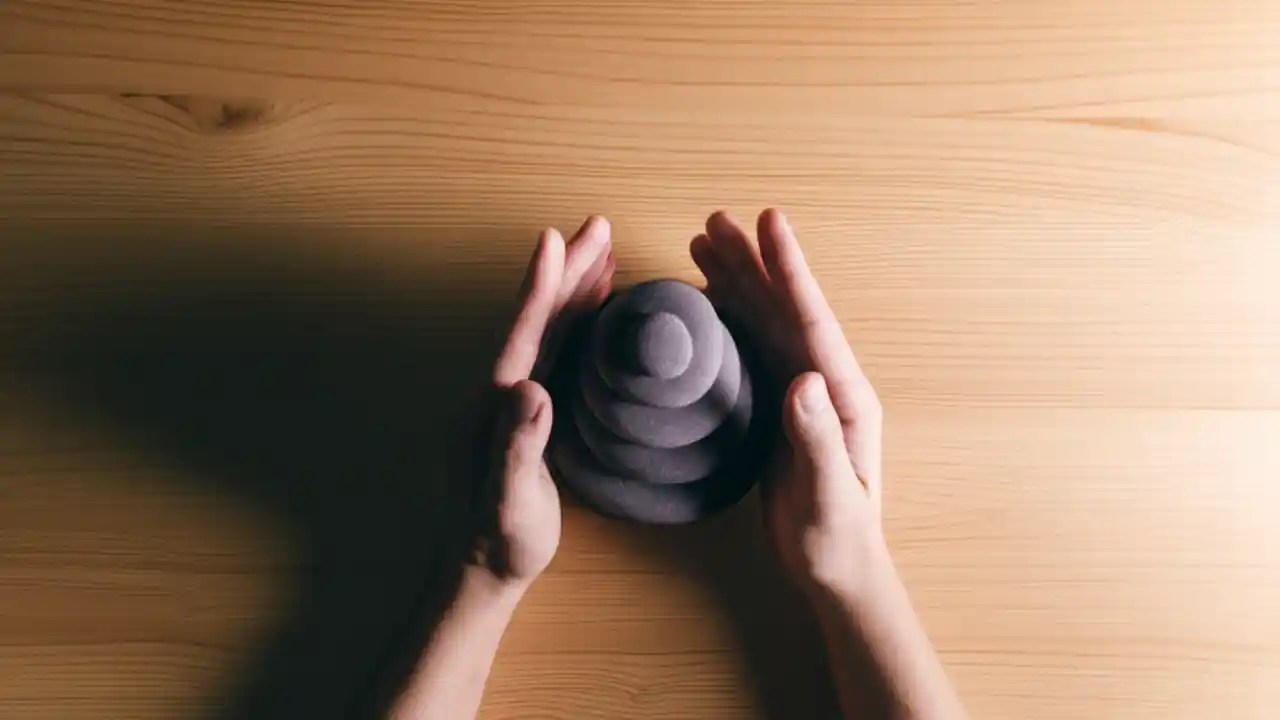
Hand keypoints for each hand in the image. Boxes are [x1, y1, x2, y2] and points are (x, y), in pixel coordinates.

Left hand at [473, 216, 614, 589]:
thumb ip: (517, 445)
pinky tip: (597, 309)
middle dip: (568, 269)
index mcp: (498, 403)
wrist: (483, 565)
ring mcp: (517, 399)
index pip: (523, 333)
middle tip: (599, 225)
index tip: (554, 240)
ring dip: (575, 287)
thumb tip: (533, 390)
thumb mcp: (509, 498)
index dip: (540, 286)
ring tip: (604, 251)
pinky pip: (559, 352)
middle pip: (539, 317)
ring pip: (550, 328)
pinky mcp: (534, 412)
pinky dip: (579, 321)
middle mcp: (504, 390)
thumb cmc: (498, 537)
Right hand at [691, 209, 885, 598]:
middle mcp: (823, 383)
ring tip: (702, 245)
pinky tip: (707, 300)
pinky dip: (728, 319)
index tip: (769, 222)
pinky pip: (750, 350)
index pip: (811, 320)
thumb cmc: (837, 538)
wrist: (836, 569)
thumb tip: (803, 379)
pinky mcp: (778, 409)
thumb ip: (818, 438)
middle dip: (751, 262)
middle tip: (713, 222)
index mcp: (844, 394)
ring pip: (764, 323)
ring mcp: (800, 393)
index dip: (789, 270)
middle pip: (783, 309)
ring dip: (736, 282)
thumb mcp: (828, 495)